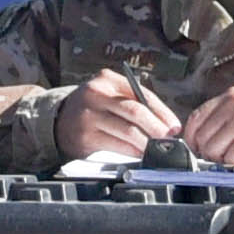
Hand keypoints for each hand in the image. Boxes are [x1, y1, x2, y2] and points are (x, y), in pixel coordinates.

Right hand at [54, 71, 178, 161]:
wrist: (59, 120)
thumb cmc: (93, 108)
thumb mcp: (109, 94)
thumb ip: (133, 102)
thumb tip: (164, 124)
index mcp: (108, 79)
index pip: (142, 94)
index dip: (162, 112)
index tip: (174, 126)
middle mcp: (97, 94)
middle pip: (136, 111)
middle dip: (157, 128)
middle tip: (169, 139)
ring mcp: (90, 115)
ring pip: (128, 131)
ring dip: (146, 142)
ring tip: (157, 149)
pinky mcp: (86, 136)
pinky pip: (117, 145)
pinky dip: (132, 151)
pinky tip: (140, 153)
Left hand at [183, 86, 233, 167]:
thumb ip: (222, 119)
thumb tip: (197, 141)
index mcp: (230, 96)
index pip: (195, 118)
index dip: (192, 139)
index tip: (198, 149)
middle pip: (201, 137)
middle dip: (209, 153)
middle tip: (224, 156)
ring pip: (212, 150)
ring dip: (223, 159)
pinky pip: (229, 159)